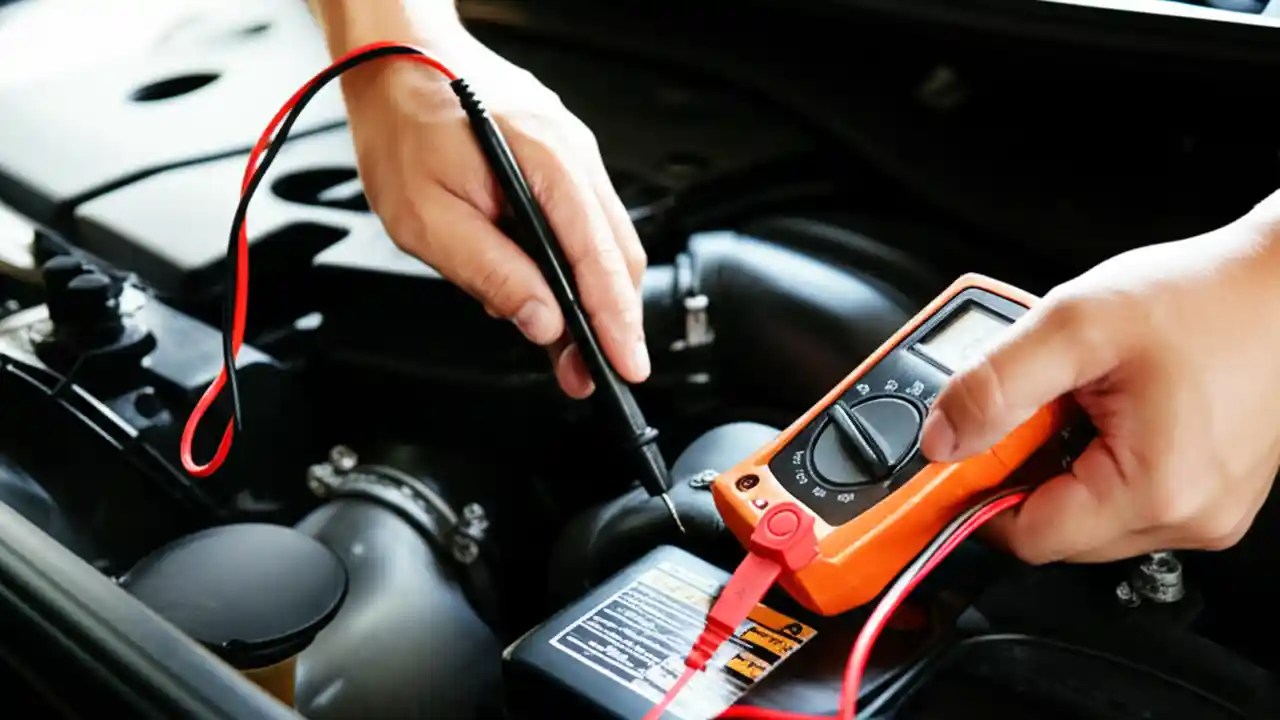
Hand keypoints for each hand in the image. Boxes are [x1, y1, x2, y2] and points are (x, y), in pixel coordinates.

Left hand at [337, 24, 647, 397]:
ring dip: (591, 297)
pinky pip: (583, 220)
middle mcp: (573, 155)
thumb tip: (542, 322)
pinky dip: (574, 263)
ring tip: (562, 344)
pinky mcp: (560, 158)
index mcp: (546, 166)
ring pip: (605, 242)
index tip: (627, 367)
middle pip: (618, 256)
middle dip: (610, 322)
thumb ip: (490, 272)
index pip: (600, 262)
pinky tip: (543, 288)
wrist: (396, 58)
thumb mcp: (426, 216)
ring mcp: (572, 154)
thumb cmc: (403, 123)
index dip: (617, 323)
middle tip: (588, 373)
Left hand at [919, 191, 1279, 563]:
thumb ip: (994, 386)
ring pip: (1088, 512)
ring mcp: (1206, 509)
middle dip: (1023, 470)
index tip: (953, 457)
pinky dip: (1098, 456)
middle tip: (1029, 405)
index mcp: (1154, 491)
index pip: (1027, 537)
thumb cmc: (1208, 296)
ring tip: (1080, 396)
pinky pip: (1125, 492)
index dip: (977, 497)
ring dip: (1060, 461)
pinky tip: (1108, 407)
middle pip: (1057, 529)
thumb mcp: (1075, 325)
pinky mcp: (1210, 491)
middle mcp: (1190, 517)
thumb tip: (940, 440)